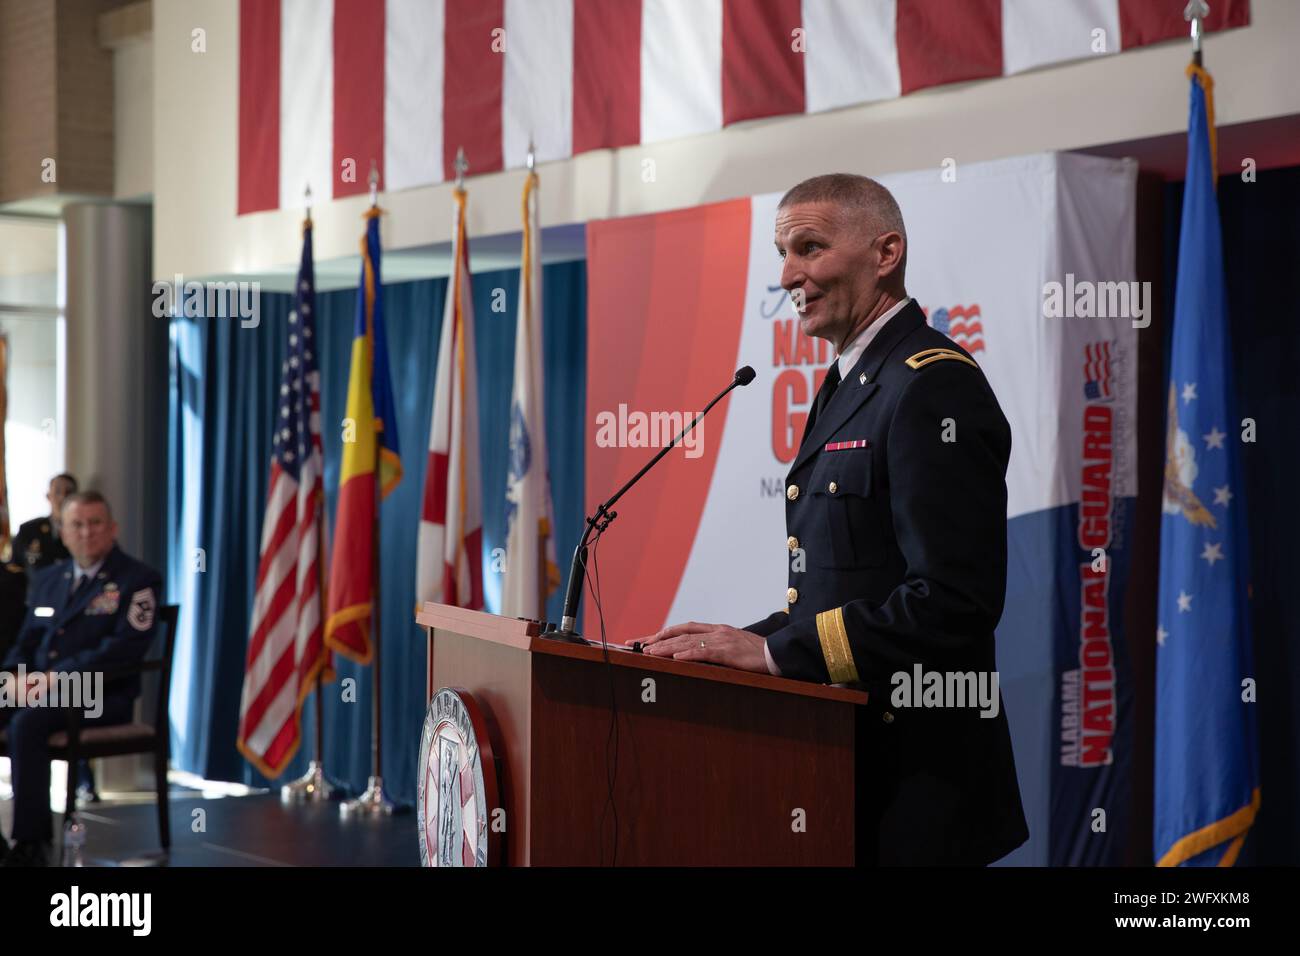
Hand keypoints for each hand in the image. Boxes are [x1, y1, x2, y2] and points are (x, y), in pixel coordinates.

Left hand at [631, 621, 768, 672]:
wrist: (780, 654)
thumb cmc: (759, 654)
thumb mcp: (735, 647)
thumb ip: (717, 648)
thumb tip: (697, 655)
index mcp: (717, 630)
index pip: (684, 628)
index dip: (663, 633)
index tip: (646, 639)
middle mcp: (716, 632)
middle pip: (680, 633)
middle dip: (656, 639)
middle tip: (636, 645)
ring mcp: (722, 640)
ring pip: (687, 641)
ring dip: (665, 647)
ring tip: (648, 652)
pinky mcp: (729, 652)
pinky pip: (704, 652)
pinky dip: (688, 654)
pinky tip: (675, 657)